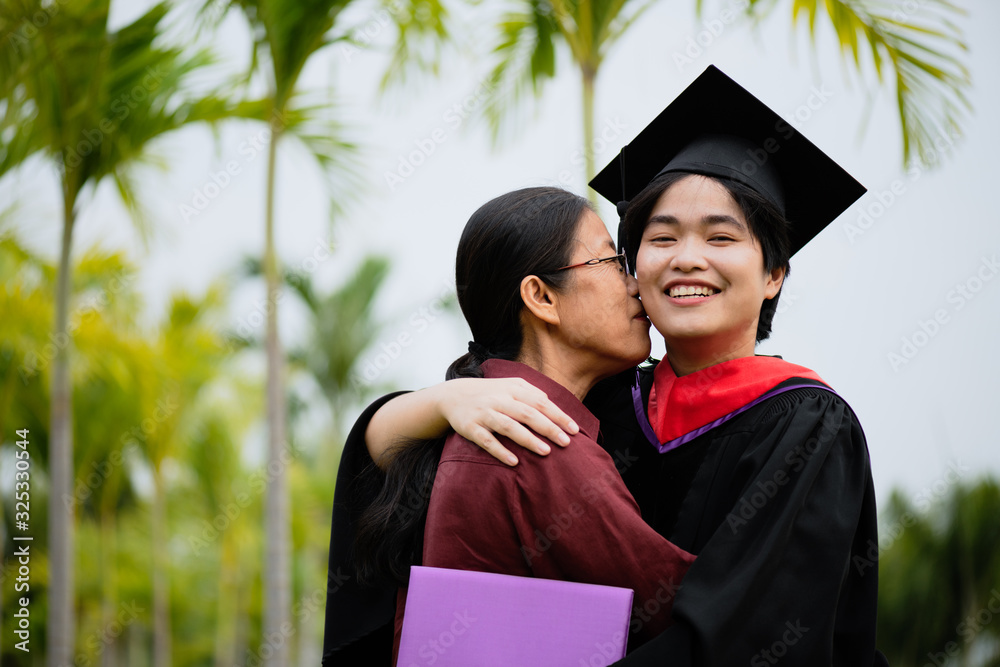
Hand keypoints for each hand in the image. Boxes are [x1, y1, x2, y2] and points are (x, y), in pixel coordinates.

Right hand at [434, 377, 578, 465]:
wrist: (452, 395)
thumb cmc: (489, 393)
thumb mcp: (509, 386)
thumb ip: (531, 392)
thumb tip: (552, 403)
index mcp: (512, 389)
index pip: (540, 402)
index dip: (558, 416)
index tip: (574, 430)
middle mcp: (499, 400)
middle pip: (528, 414)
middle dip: (548, 428)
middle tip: (566, 442)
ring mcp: (484, 414)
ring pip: (509, 426)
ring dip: (528, 439)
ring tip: (546, 452)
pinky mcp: (470, 428)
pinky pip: (486, 441)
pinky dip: (500, 451)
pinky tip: (514, 462)